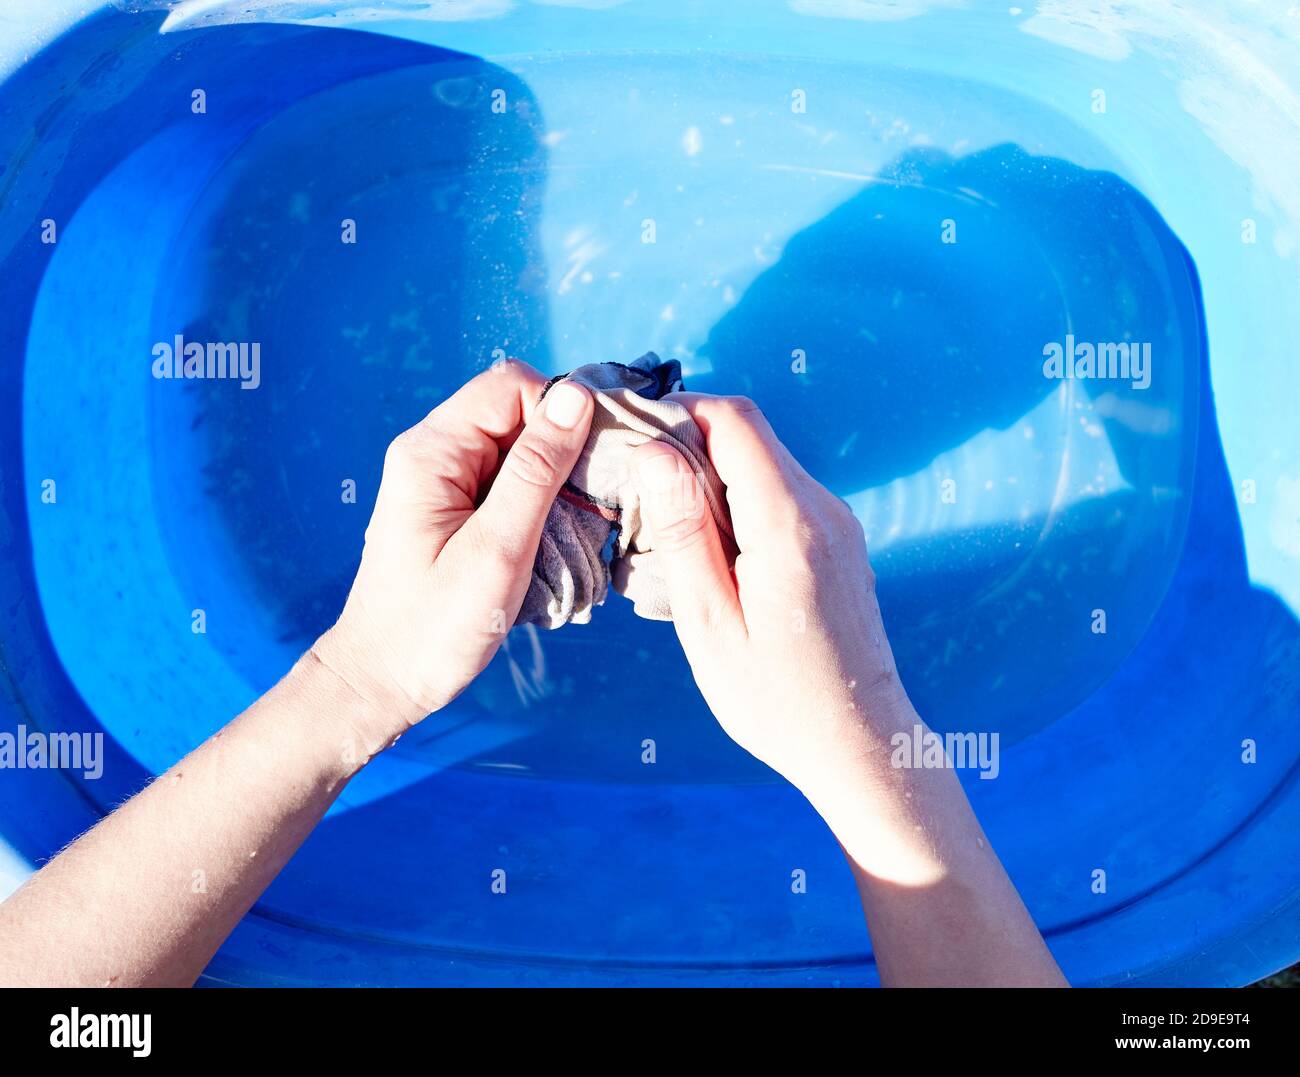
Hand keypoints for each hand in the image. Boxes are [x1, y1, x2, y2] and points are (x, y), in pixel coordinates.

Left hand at [311, 361, 592, 751]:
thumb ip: (536, 471)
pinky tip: (553, 537)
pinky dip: (541, 501)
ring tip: (576, 526)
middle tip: (593, 500)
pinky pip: (511, 480)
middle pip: (518, 412)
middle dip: (564, 446)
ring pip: (521, 447)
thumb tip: (575, 397)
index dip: (560, 412)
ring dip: (556, 479)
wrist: (383, 682)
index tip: (595, 459)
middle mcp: (434, 453)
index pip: (511, 388)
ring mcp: (444, 481)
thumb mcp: (496, 550)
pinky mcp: (457, 507)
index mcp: (431, 452)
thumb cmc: (431, 628)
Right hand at [629, 393, 912, 794]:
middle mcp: (823, 510)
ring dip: (710, 477)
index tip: (632, 436)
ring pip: (763, 462)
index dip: (678, 410)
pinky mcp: (838, 539)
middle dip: (687, 443)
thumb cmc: (777, 699)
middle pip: (748, 434)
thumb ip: (684, 531)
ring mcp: (837, 523)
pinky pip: (780, 493)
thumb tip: (656, 450)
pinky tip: (712, 553)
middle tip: (637, 490)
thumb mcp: (710, 622)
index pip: (735, 420)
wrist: (860, 743)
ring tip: (669, 532)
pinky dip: (737, 502)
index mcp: (789, 526)